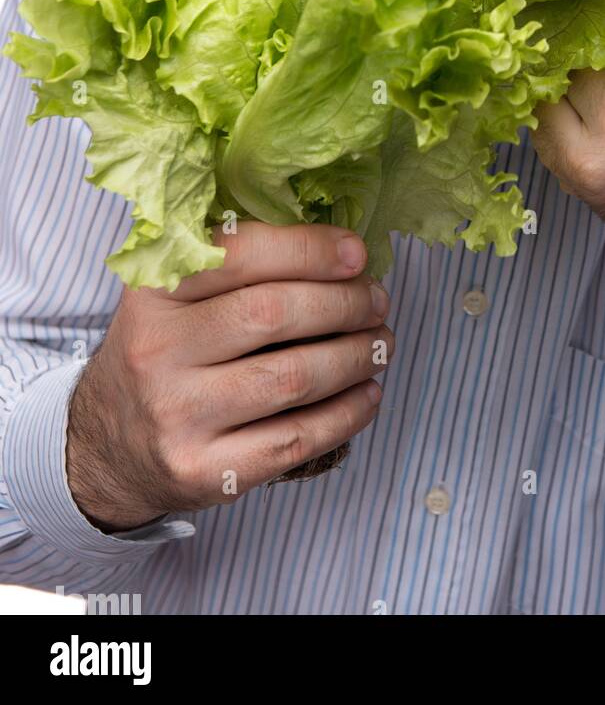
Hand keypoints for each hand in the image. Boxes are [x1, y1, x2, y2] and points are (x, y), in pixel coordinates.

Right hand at [67, 221, 392, 531]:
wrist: (107, 445)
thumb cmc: (166, 351)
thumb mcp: (173, 294)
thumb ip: (239, 260)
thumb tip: (340, 247)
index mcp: (153, 292)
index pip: (241, 254)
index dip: (310, 249)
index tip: (357, 254)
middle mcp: (157, 351)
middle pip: (274, 314)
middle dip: (344, 304)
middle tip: (376, 302)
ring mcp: (178, 416)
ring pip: (292, 379)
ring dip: (355, 357)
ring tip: (381, 343)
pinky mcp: (203, 472)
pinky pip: (295, 440)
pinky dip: (346, 414)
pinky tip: (367, 394)